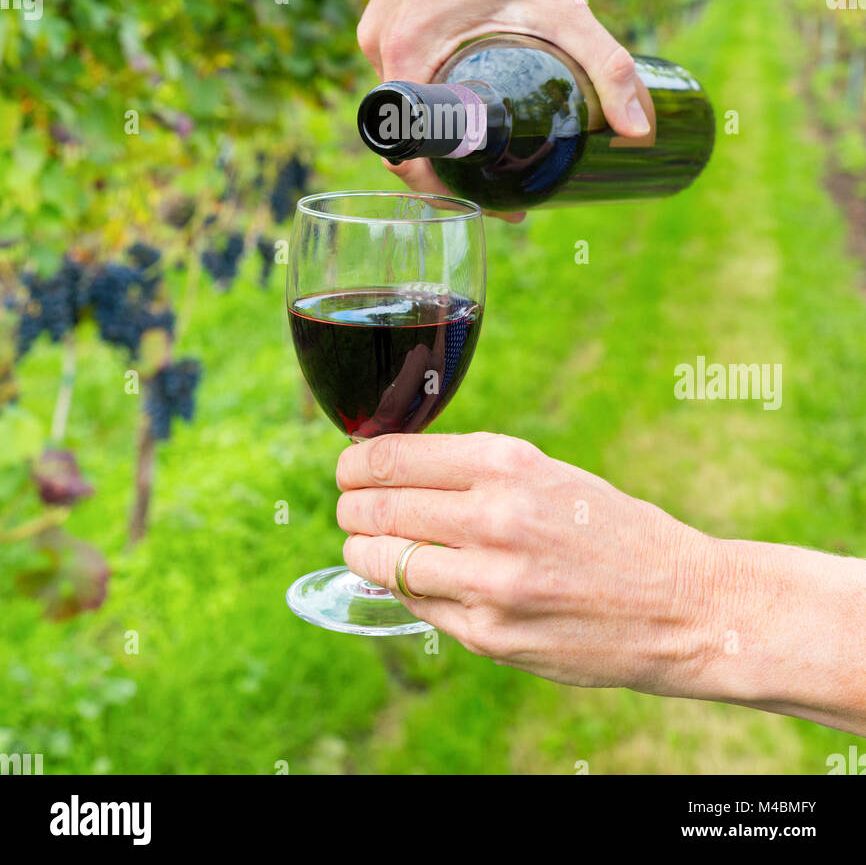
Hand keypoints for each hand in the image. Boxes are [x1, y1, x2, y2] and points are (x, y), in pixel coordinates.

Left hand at [337, 431, 865, 732]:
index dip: (357, 463)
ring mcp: (489, 583)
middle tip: (349, 509)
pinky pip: (420, 607)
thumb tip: (390, 477)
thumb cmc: (609, 531)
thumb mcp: (546, 476)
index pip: (392, 457)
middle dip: (352, 508)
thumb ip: (473, 475)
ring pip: (384, 562)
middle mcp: (493, 518)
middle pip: (377, 508)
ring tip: (364, 548)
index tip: (349, 469)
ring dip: (363, 553)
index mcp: (507, 464)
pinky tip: (414, 582)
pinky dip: (408, 591)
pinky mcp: (490, 636)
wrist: (681, 605)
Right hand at [357, 0, 651, 215]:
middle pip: (402, 132)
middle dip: (446, 169)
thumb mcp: (563, 8)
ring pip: (400, 106)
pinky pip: (397, 76)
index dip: (439, 187)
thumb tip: (641, 129)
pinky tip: (459, 116)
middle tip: (498, 190)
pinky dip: (424, 103)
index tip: (484, 204)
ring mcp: (376, 29)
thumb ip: (605, 65)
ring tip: (485, 161)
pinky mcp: (384, 16)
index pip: (405, 147)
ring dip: (433, 138)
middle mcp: (378, 43)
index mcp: (403, 50)